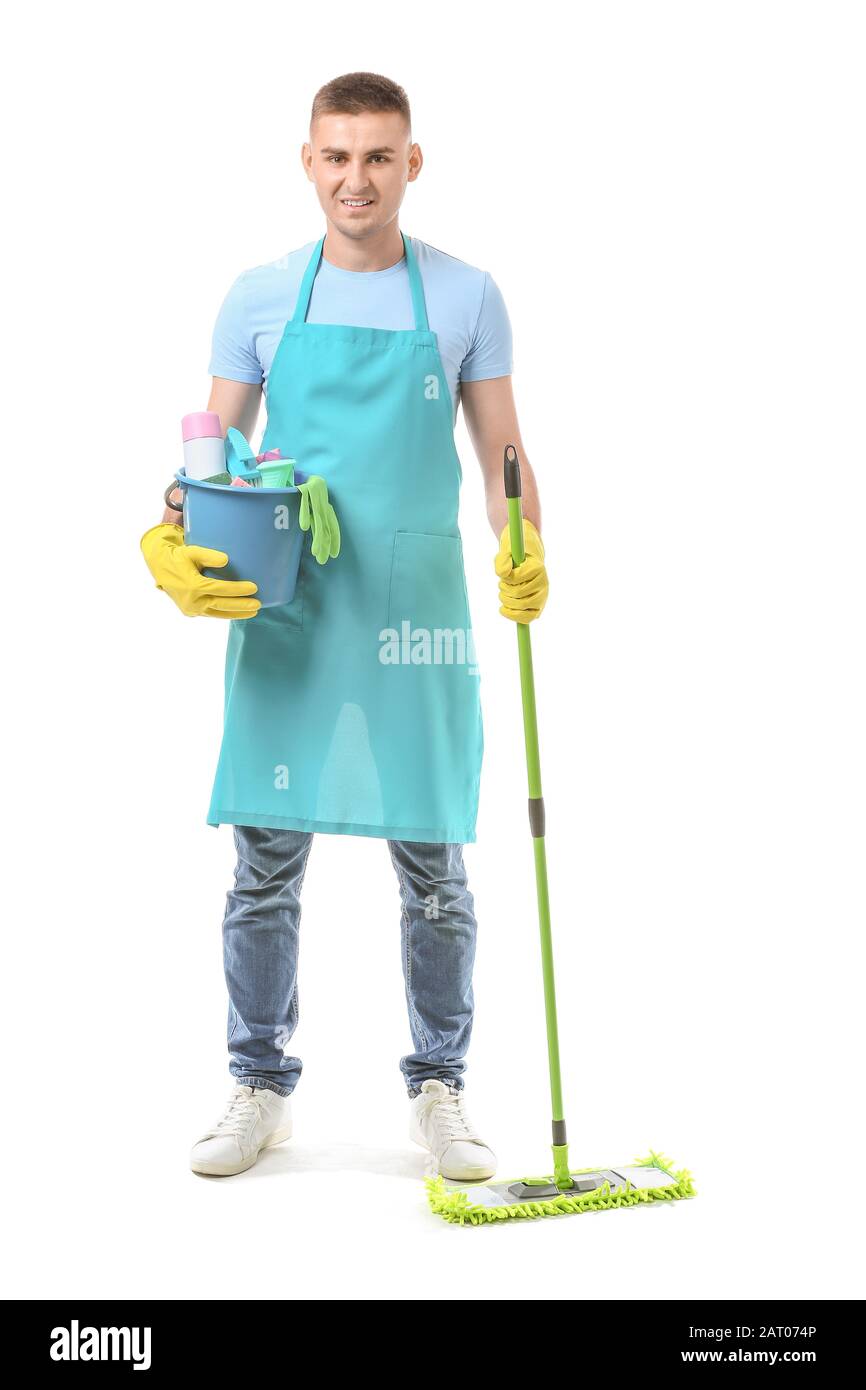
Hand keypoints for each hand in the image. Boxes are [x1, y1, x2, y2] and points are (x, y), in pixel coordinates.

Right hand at [140, 524, 260, 618]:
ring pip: (218, 614)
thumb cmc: (178, 557)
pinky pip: (212, 614)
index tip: (254, 587)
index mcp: (191, 586)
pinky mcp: (191, 612)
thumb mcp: (192, 551)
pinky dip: (225, 613)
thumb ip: (208, 555)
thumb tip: (226, 560)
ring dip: (236, 614)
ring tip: (253, 612)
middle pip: (221, 605)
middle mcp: (191, 600)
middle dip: (241, 605)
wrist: (160, 568)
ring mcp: (190, 609)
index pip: (220, 589)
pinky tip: (238, 612)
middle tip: (258, 604)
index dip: (238, 589)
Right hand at [297, 476, 340, 564]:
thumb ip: (312, 518)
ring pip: (318, 518)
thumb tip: (310, 531)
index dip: (334, 540)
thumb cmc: (309, 492)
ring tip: (314, 552)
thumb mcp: (313, 508)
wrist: (307, 472)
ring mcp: (316, 496)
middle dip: (325, 544)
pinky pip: (305, 503)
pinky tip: (304, 527)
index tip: (333, 555)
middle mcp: (324, 504)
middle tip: (322, 560)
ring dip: (317, 536)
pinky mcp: (306, 488)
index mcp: (326, 509)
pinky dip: (305, 514)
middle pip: (326, 527)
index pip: (333, 527)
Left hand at [494, 519, 547, 623]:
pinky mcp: (538, 608)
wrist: (526, 565)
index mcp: (537, 568)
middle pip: (518, 594)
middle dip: (504, 590)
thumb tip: (503, 574)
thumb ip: (502, 561)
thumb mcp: (505, 554)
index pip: (516, 578)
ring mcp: (543, 597)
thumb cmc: (514, 560)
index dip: (505, 578)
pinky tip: (504, 608)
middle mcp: (544, 583)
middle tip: (502, 585)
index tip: (504, 574)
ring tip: (503, 594)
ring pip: (521, 607)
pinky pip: (527, 618)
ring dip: (506, 602)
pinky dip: (512, 615)